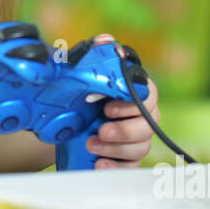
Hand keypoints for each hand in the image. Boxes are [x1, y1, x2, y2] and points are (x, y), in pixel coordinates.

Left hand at [84, 33, 157, 168]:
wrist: (59, 123)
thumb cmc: (77, 94)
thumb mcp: (78, 73)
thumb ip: (93, 54)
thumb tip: (106, 40)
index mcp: (134, 92)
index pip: (149, 96)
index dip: (131, 104)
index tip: (108, 107)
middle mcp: (140, 116)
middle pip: (149, 126)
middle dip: (124, 130)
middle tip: (100, 129)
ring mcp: (134, 140)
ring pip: (141, 148)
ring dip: (116, 148)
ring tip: (91, 144)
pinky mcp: (125, 160)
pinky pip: (130, 168)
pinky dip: (115, 167)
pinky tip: (99, 164)